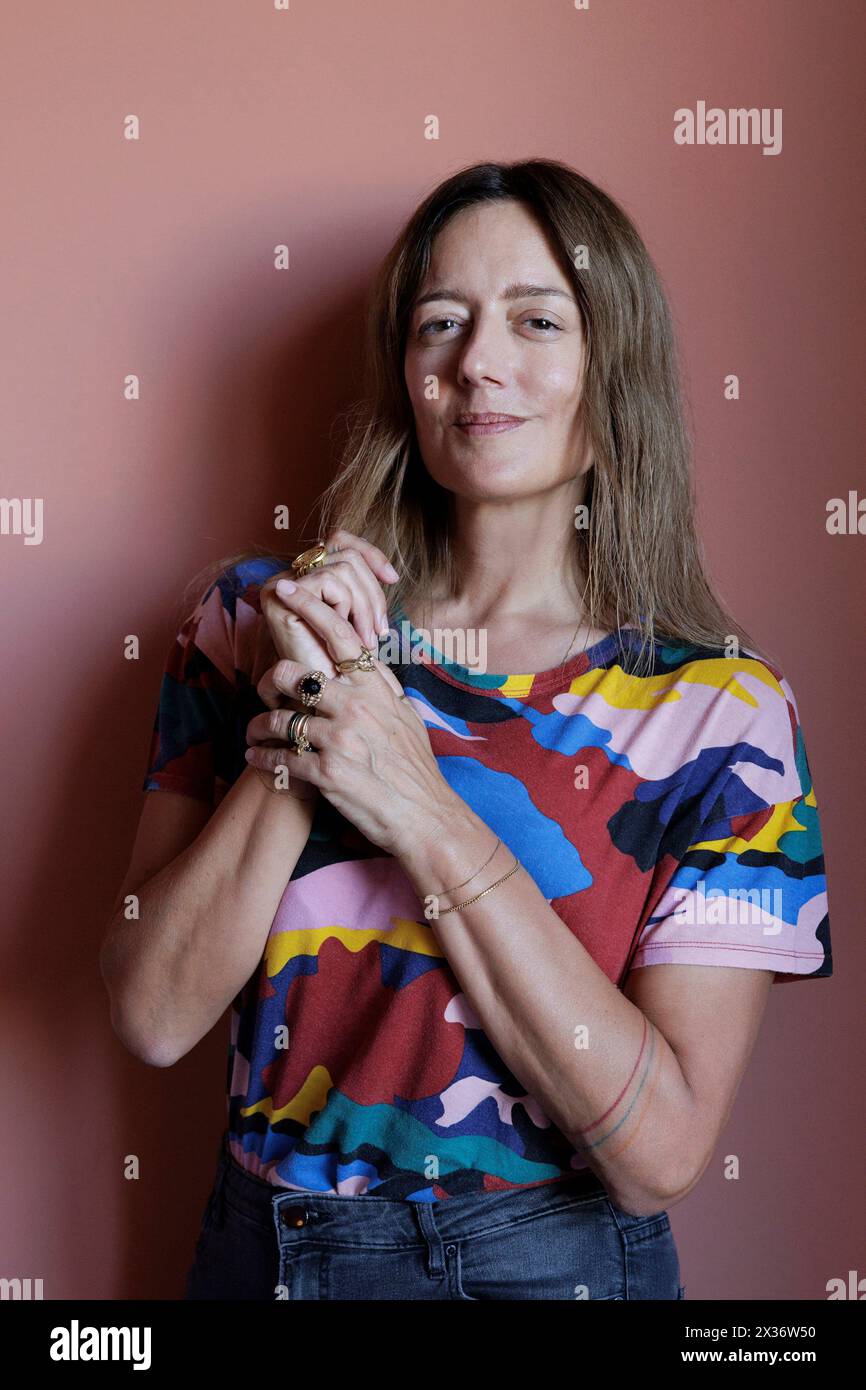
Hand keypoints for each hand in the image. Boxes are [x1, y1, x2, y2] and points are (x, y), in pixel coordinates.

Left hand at [243, 587, 461, 856]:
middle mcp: (356, 706)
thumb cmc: (415, 768)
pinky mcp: (326, 773)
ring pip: (277, 718)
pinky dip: (261, 759)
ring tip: (253, 735)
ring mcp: (340, 739)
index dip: (310, 608)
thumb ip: (381, 689)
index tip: (286, 590)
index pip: (340, 636)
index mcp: (376, 688)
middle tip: (267, 694)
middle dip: (271, 683)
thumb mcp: (405, 717)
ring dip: (258, 728)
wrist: (424, 816)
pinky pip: (279, 758)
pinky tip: (255, 759)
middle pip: (292, 673)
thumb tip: (366, 664)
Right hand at [259, 530, 398, 677]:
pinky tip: (342, 633)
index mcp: (307, 579)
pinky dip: (345, 607)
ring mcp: (281, 584)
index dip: (371, 554)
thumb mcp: (359, 623)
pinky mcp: (279, 596)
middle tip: (379, 631)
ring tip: (363, 640)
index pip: (340, 541)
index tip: (393, 579)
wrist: (325, 700)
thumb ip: (365, 593)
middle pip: (346, 554)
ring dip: (363, 606)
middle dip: (373, 593)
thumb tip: (390, 574)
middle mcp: (290, 577)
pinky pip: (328, 582)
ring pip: (342, 567)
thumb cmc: (342, 667)